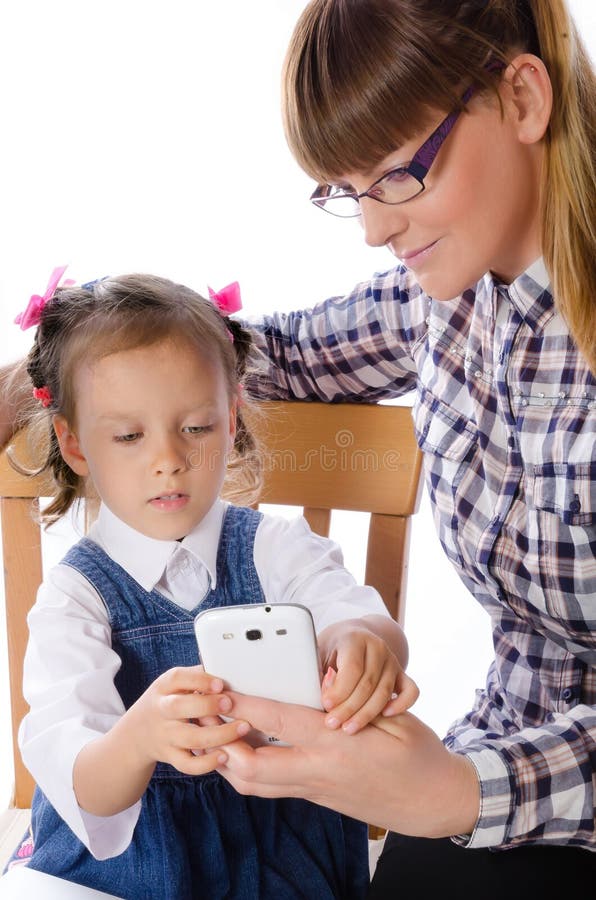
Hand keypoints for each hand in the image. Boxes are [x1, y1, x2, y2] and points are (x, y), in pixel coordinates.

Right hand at [121, 665, 249, 775]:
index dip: (199, 680)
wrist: (137, 734)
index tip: (220, 683)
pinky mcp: (170, 756)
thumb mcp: (173, 684)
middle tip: (230, 704)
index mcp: (163, 687)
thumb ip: (196, 676)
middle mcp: (161, 710)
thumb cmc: (166, 702)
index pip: (177, 679)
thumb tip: (225, 666)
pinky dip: (206, 763)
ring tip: (242, 729)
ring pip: (190, 738)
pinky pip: (188, 764)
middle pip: (179, 707)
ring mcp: (166, 735)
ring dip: (218, 735)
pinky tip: (225, 755)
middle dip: (207, 705)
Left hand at [218, 693, 479, 837]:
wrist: (433, 801)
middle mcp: (321, 772)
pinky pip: (271, 788)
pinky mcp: (317, 797)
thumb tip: (320, 686)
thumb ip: (351, 702)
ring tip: (217, 733)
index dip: (247, 707)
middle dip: (223, 745)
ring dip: (231, 762)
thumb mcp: (390, 717)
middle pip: (254, 770)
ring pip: (257, 786)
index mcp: (339, 744)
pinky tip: (245, 748)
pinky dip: (250, 771)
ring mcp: (316, 790)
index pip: (281, 723)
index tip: (223, 691)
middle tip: (208, 719)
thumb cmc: (417, 752)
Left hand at [318, 618, 418, 732]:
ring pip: (384, 692)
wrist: (353, 636)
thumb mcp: (320, 653)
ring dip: (367, 714)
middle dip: (349, 707)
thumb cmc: (331, 649)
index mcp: (355, 638)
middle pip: (368, 683)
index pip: (353, 668)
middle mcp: (377, 647)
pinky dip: (402, 705)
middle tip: (332, 724)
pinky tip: (386, 715)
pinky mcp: (402, 673)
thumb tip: (320, 697)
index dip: (339, 689)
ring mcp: (392, 660)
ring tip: (349, 729)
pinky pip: (411, 691)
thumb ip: (320, 673)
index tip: (326, 705)